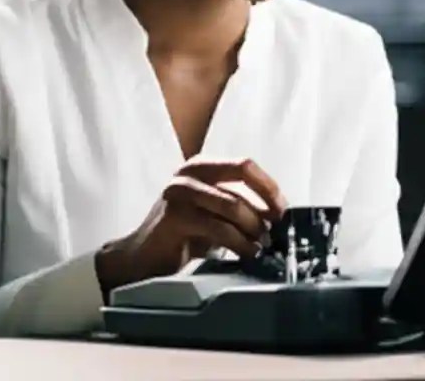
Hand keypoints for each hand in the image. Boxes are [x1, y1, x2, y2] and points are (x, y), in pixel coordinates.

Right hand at [95, 158, 287, 295]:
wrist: (142, 258)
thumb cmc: (182, 236)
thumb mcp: (215, 214)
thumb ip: (240, 208)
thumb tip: (278, 215)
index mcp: (201, 166)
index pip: (245, 165)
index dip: (269, 187)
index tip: (283, 211)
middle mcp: (189, 172)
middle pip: (242, 171)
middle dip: (265, 202)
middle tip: (277, 229)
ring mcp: (179, 192)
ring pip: (233, 204)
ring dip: (254, 229)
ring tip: (263, 247)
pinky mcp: (175, 218)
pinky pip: (219, 228)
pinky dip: (240, 243)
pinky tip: (247, 254)